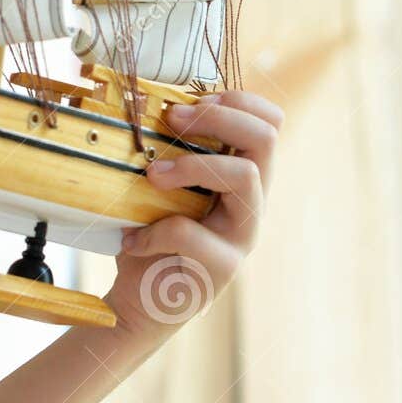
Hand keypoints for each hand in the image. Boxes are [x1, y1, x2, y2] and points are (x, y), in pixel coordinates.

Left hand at [104, 89, 283, 339]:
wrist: (141, 301)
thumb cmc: (148, 235)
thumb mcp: (156, 187)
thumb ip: (162, 152)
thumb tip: (139, 104)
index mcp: (239, 175)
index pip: (269, 122)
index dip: (236, 100)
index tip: (187, 102)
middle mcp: (251, 201)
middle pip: (266, 138)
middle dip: (218, 117)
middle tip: (172, 120)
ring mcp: (243, 234)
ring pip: (245, 176)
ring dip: (190, 166)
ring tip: (150, 177)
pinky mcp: (223, 267)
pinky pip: (192, 233)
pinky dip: (153, 232)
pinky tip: (131, 240)